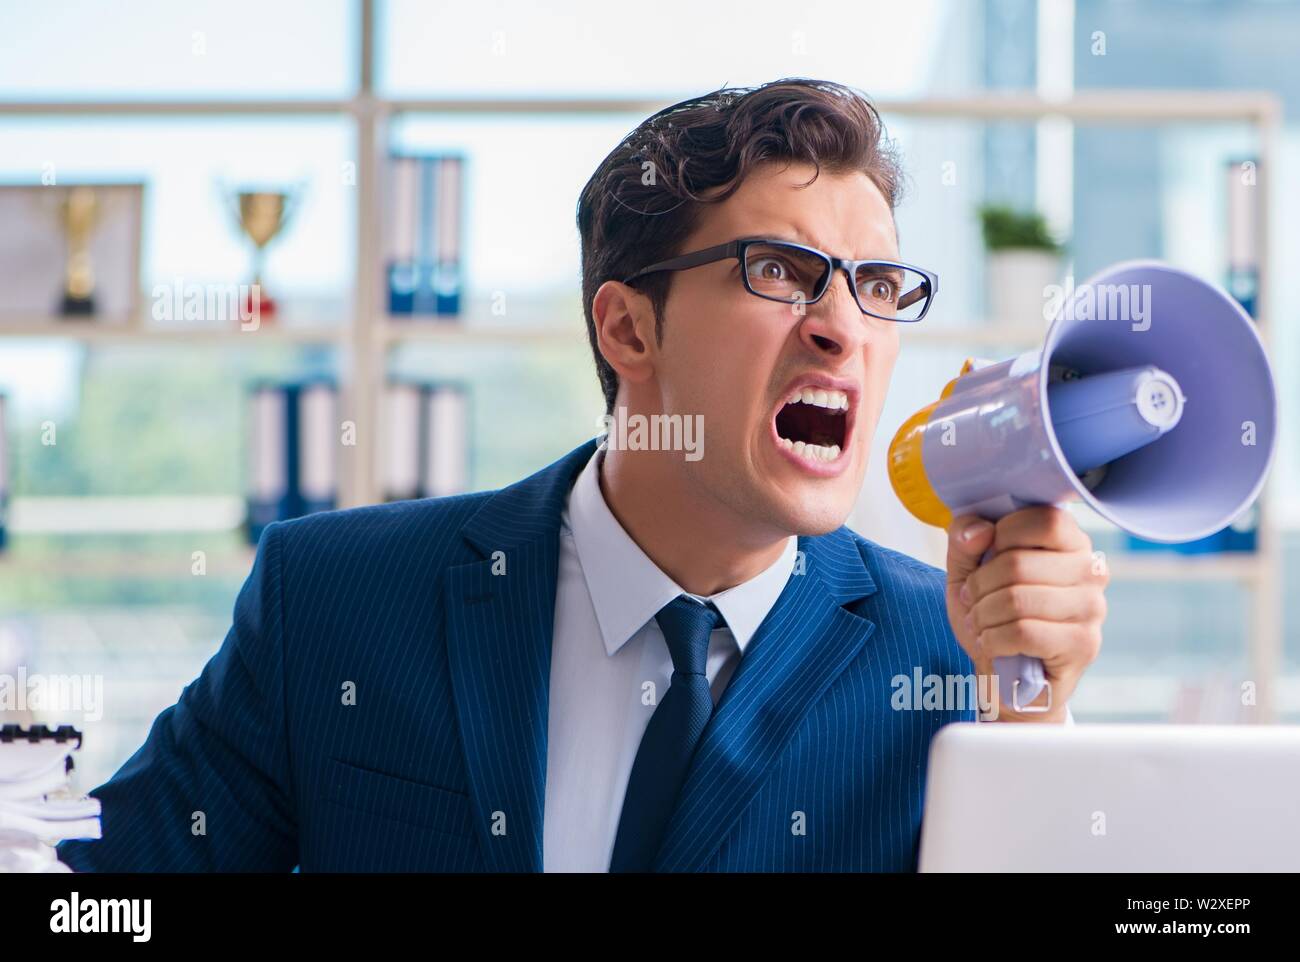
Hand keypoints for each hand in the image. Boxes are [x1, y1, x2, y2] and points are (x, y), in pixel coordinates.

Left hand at [944, 507, 1106, 721]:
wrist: (1005, 675)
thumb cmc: (992, 614)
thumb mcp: (968, 569)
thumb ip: (965, 539)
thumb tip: (980, 532)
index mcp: (1070, 542)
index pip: (1043, 520)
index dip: (1002, 535)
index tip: (987, 556)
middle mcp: (1091, 570)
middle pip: (1018, 562)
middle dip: (979, 585)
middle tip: (971, 599)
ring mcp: (1092, 608)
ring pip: (1017, 598)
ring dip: (982, 614)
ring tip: (979, 622)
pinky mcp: (1083, 644)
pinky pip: (1023, 632)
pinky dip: (993, 638)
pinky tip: (991, 643)